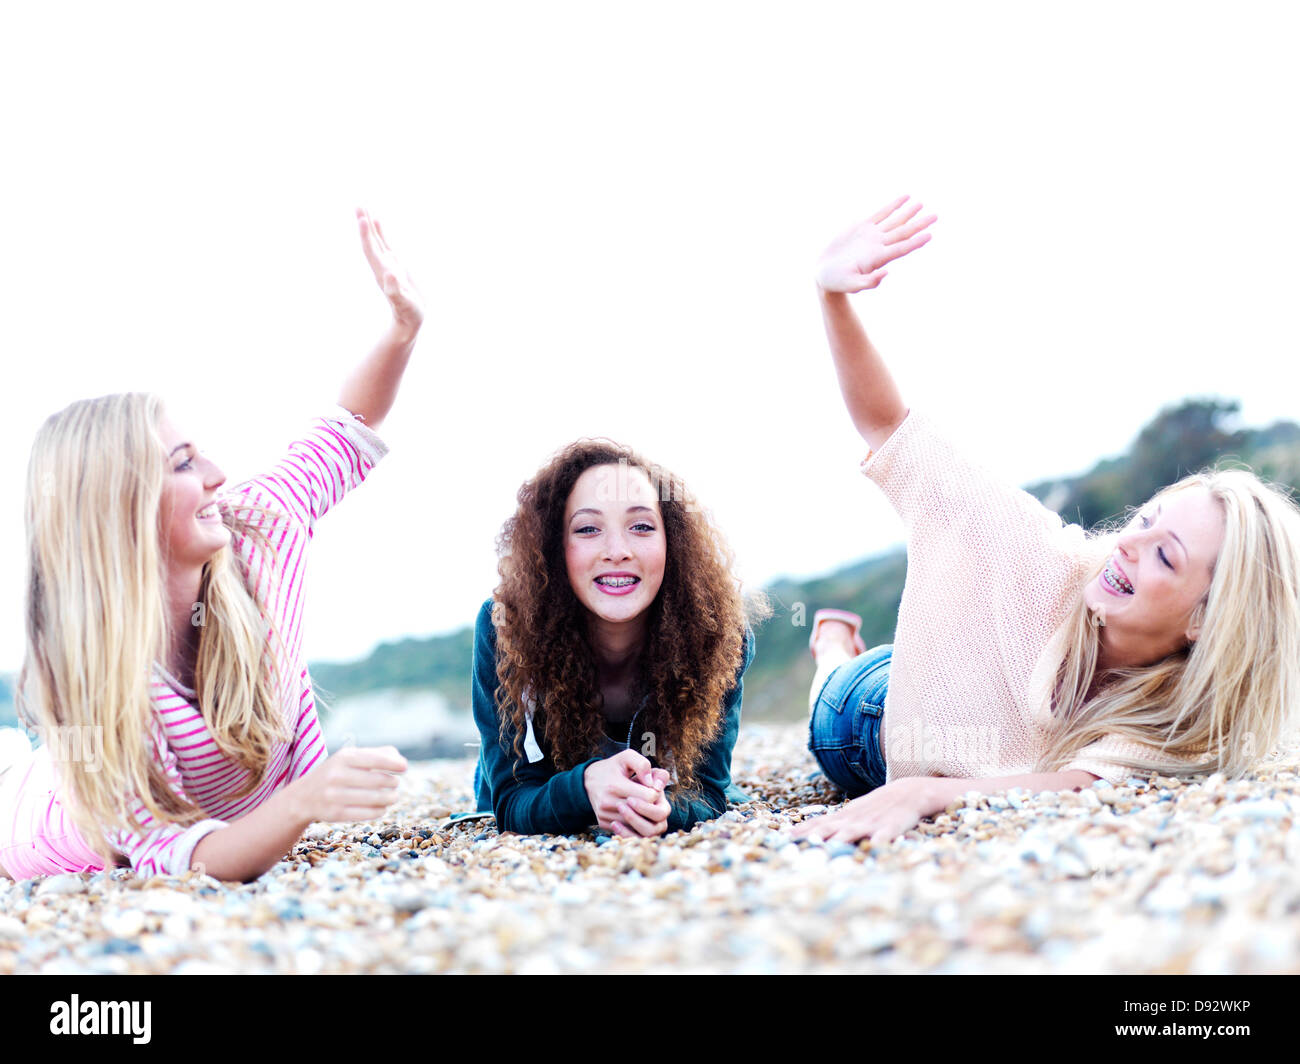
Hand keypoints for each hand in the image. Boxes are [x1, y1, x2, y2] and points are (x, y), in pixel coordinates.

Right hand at [291, 745, 407, 822]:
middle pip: (379, 781)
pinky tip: (382, 807)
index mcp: (343, 758)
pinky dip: (380, 810)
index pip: (375, 759)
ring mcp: (334, 796)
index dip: (394, 763)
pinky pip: (367, 813)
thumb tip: (399, 760)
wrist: (304, 797)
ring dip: (390, 798)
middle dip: (393, 782)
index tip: (404, 768)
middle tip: (395, 784)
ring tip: (393, 796)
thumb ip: (376, 754)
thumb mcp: (350, 758)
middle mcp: (337, 776)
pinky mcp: (335, 814)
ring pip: (375, 799)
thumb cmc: (336, 773)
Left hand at [357, 207, 423, 335]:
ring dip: (369, 225)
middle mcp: (382, 265)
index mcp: (382, 272)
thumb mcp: (403, 302)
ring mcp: (388, 263)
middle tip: (358, 205)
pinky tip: (377, 222)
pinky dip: (380, 232)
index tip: (363, 219)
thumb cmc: (408, 312)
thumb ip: (395, 290)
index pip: (371, 250)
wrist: (409, 319)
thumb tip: (390, 275)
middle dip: (364, 224)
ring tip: (363, 207)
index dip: (366, 235)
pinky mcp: (396, 264)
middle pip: (370, 241)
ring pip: (376, 240)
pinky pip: (385, 244)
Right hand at [584, 750, 669, 837]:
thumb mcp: (626, 757)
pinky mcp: (603, 823)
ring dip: (642, 814)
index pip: (648, 797)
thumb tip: (652, 784)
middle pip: (643, 812)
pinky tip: (631, 810)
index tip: (651, 787)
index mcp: (615, 785)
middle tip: (648, 795)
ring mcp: (604, 815)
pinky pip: (626, 829)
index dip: (655, 792)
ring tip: (639, 801)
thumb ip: (642, 765)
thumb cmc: (612, 768)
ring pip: (635, 823)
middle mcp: (607, 802)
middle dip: (650, 804)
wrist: (588, 780)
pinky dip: (633, 821)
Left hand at [789, 776, 945, 844]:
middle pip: (829, 828)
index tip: (784, 839)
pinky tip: (869, 852)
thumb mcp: (854, 813)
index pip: (818, 824)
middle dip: (813, 837)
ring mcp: (871, 823)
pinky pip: (882, 838)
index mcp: (844, 816)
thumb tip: (809, 835)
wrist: (909, 792)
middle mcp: (854, 819)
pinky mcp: (890, 829)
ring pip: (852, 832)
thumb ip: (834, 824)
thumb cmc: (877, 807)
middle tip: (796, 846)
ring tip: (826, 850)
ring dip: (838, 840)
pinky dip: (875, 845)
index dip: (802, 831)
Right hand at [815, 195, 935, 293]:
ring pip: (895, 221)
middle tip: (936, 216)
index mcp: (878, 258)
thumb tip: (885, 273)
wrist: (825, 273)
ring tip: (921, 204)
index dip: (915, 242)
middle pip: (903, 232)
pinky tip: (905, 198)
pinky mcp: (862, 227)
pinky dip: (893, 206)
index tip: (929, 235)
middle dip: (919, 224)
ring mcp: (872, 235)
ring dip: (909, 212)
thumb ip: (868, 282)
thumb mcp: (851, 285)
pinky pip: (881, 213)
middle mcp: (878, 245)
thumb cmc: (837, 282)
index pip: (901, 248)